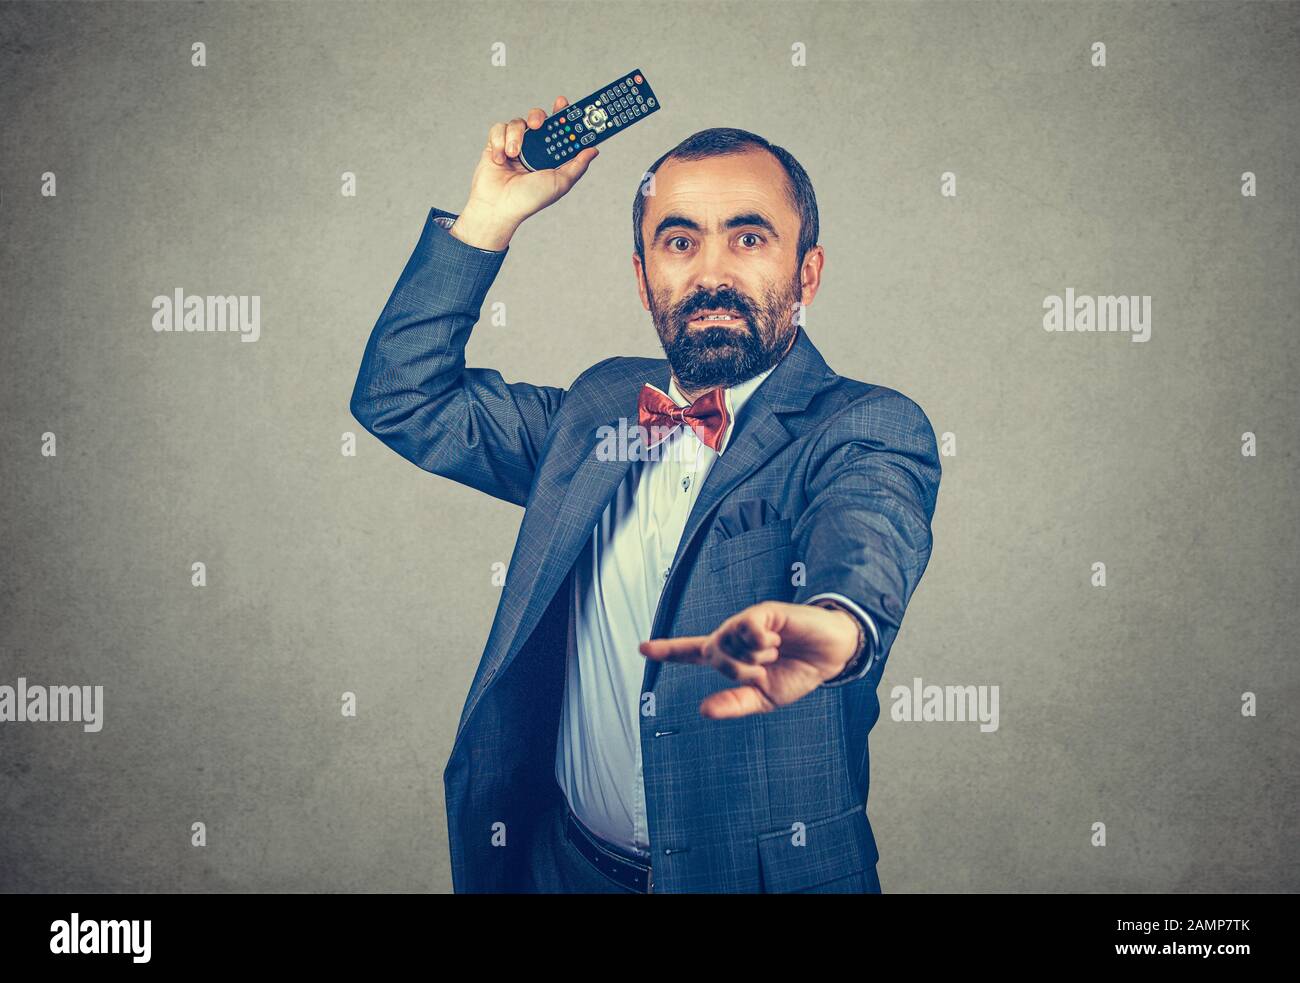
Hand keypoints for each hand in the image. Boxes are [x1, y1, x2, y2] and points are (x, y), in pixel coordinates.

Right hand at [459, 95, 599, 240]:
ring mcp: (514, 145)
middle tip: (537, 124)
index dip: (563, 114)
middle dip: (538, 116)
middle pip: (538, 119)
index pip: (558, 130)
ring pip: (517, 122)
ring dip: (516, 136)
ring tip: (513, 154)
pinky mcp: (496, 144)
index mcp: (549, 156)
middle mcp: (533, 148)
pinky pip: (499, 128)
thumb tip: (594, 150)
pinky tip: (501, 158)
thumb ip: (578, 165)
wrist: (498, 206)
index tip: (563, 103)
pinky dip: (500, 141)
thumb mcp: (560, 182)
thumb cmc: (529, 199)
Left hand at [638, 601, 861, 718]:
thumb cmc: (798, 673)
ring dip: (750, 657)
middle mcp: (735, 637)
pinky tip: (776, 642)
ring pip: (726, 640)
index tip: (642, 648)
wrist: (831, 656)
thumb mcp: (765, 698)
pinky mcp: (764, 613)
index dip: (668, 650)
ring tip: (773, 654)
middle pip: (710, 652)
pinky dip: (760, 641)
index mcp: (733, 658)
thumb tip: (704, 711)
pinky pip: (747, 627)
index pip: (693, 653)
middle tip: (760, 672)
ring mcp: (748, 623)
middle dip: (732, 670)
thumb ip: (735, 704)